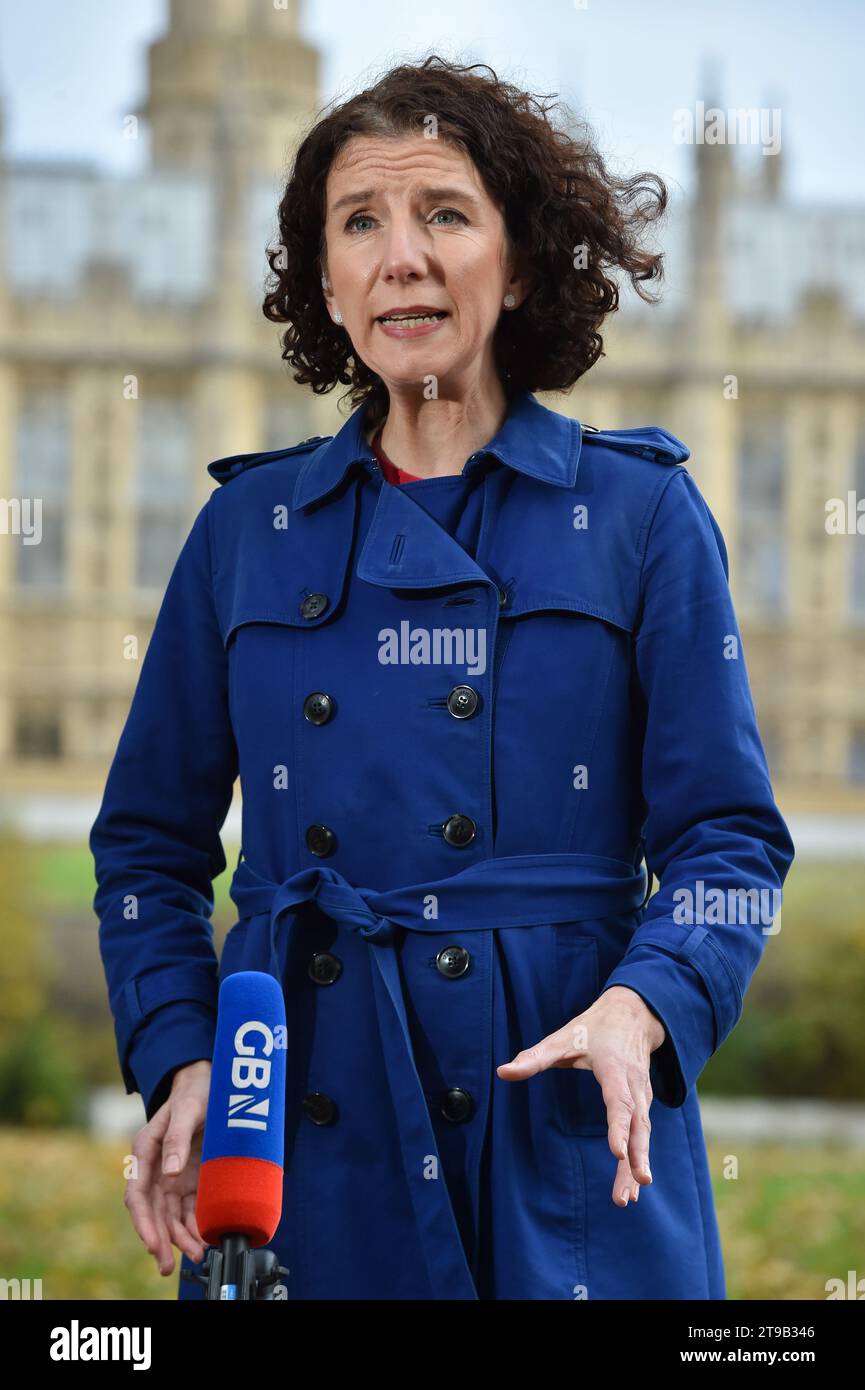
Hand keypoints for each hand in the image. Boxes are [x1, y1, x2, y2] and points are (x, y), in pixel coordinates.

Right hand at [124, 1059, 211, 1276]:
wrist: (208, 1082)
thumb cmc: (194, 1092)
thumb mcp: (187, 1109)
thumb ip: (177, 1139)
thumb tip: (169, 1172)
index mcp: (145, 1150)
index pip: (138, 1194)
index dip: (143, 1221)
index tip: (151, 1243)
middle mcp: (155, 1167)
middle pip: (152, 1211)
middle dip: (159, 1240)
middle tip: (166, 1266)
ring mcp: (171, 1175)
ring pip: (170, 1215)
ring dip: (178, 1238)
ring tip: (195, 1255)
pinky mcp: (188, 1178)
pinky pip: (188, 1208)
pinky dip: (193, 1225)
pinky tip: (202, 1239)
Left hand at [496, 986, 665, 1205]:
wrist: (634, 1014)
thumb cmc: (595, 1028)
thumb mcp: (563, 1037)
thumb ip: (534, 1058)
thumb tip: (502, 1072)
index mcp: (615, 1069)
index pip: (619, 1101)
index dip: (619, 1127)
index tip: (618, 1153)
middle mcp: (635, 1085)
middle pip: (638, 1125)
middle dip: (637, 1157)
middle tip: (636, 1186)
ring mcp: (643, 1095)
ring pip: (643, 1134)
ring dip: (638, 1165)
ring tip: (629, 1198)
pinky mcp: (644, 1103)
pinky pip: (643, 1134)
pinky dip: (639, 1159)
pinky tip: (633, 1185)